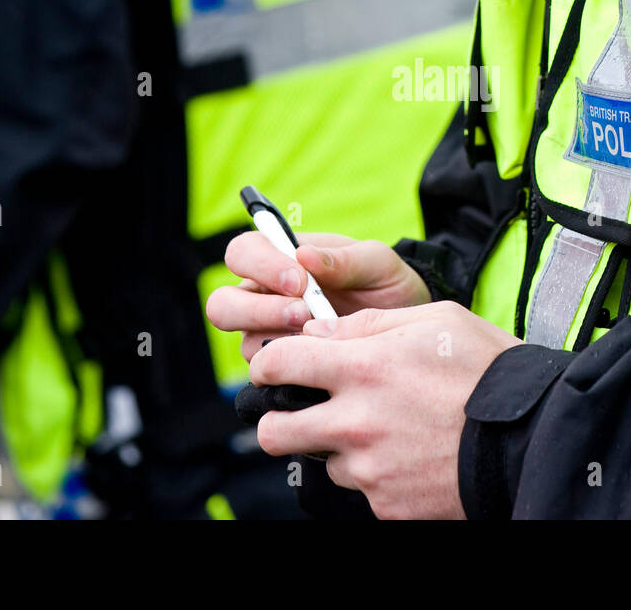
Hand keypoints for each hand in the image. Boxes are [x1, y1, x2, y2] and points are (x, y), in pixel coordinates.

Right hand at [206, 232, 429, 360]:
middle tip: (302, 314)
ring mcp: (269, 337)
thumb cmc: (386, 283)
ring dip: (279, 343)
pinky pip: (271, 377)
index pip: (242, 253)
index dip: (261, 266)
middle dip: (257, 310)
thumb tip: (304, 255)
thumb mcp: (375, 262)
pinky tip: (324, 365)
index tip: (299, 280)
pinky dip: (294, 371)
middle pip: (222, 304)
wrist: (408, 326)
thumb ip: (343, 259)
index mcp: (279, 260)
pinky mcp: (284, 371)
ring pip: (245, 343)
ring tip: (320, 340)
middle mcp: (263, 298)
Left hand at [248, 301, 521, 518]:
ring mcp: (369, 470)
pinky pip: (364, 490)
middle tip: (304, 410)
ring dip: (341, 447)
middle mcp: (354, 423)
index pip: (274, 365)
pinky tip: (412, 456)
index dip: (268, 363)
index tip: (277, 366)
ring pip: (323, 461)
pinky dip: (379, 475)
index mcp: (360, 368)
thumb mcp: (434, 320)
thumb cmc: (488, 369)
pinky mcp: (386, 506)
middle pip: (272, 431)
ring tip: (386, 431)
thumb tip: (320, 332)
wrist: (533, 436)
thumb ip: (368, 323)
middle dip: (280, 419)